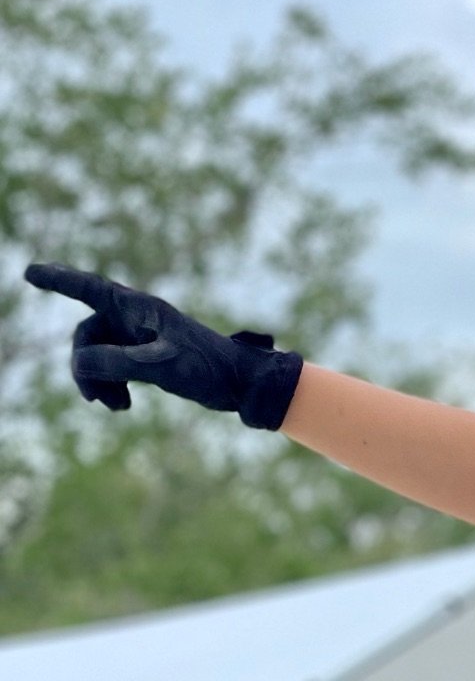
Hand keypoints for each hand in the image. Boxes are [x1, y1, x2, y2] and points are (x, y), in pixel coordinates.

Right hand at [24, 263, 301, 429]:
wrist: (240, 384)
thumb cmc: (206, 368)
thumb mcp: (161, 366)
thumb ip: (117, 363)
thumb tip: (79, 363)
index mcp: (139, 309)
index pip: (90, 288)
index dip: (58, 280)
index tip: (29, 272)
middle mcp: (136, 318)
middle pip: (88, 334)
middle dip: (84, 366)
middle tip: (94, 399)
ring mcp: (140, 337)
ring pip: (98, 354)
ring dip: (98, 381)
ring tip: (116, 407)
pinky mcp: (147, 356)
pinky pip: (113, 367)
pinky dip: (112, 385)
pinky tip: (123, 406)